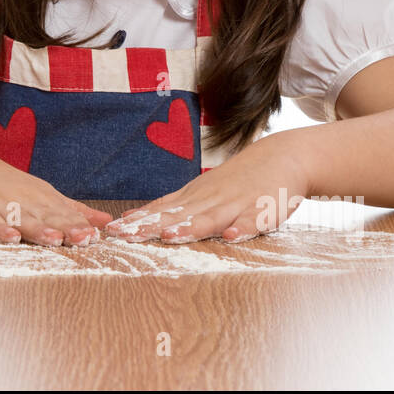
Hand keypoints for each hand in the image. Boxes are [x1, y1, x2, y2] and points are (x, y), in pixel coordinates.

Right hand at [0, 153, 113, 246]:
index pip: (65, 213)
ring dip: (38, 229)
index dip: (81, 224)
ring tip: (54, 239)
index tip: (98, 235)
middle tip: (84, 238)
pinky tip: (10, 237)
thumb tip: (106, 221)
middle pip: (48, 216)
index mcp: (42, 199)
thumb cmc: (5, 185)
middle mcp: (25, 201)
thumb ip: (73, 210)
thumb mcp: (43, 195)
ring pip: (22, 219)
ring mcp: (1, 205)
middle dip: (67, 227)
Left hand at [104, 135, 311, 242]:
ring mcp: (236, 203)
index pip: (160, 210)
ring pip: (211, 217)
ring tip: (170, 237)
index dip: (136, 221)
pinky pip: (253, 221)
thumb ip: (172, 206)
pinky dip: (243, 228)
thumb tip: (133, 218)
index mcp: (194, 196)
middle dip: (151, 226)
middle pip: (177, 214)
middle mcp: (210, 199)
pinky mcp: (264, 208)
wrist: (283, 156)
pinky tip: (232, 237)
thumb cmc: (237, 179)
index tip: (110, 231)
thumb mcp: (201, 190)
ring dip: (191, 227)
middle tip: (125, 237)